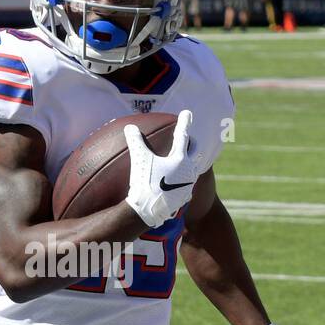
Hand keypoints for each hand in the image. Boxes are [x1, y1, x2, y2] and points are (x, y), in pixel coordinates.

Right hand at [124, 109, 198, 226]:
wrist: (149, 212)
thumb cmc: (145, 183)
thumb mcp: (139, 160)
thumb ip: (136, 141)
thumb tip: (129, 126)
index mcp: (180, 159)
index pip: (182, 136)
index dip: (184, 122)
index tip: (187, 112)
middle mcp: (188, 171)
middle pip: (195, 152)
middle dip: (193, 144)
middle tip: (190, 139)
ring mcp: (188, 185)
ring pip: (193, 169)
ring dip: (190, 162)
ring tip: (186, 159)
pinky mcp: (184, 198)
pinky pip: (187, 184)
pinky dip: (183, 179)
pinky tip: (178, 182)